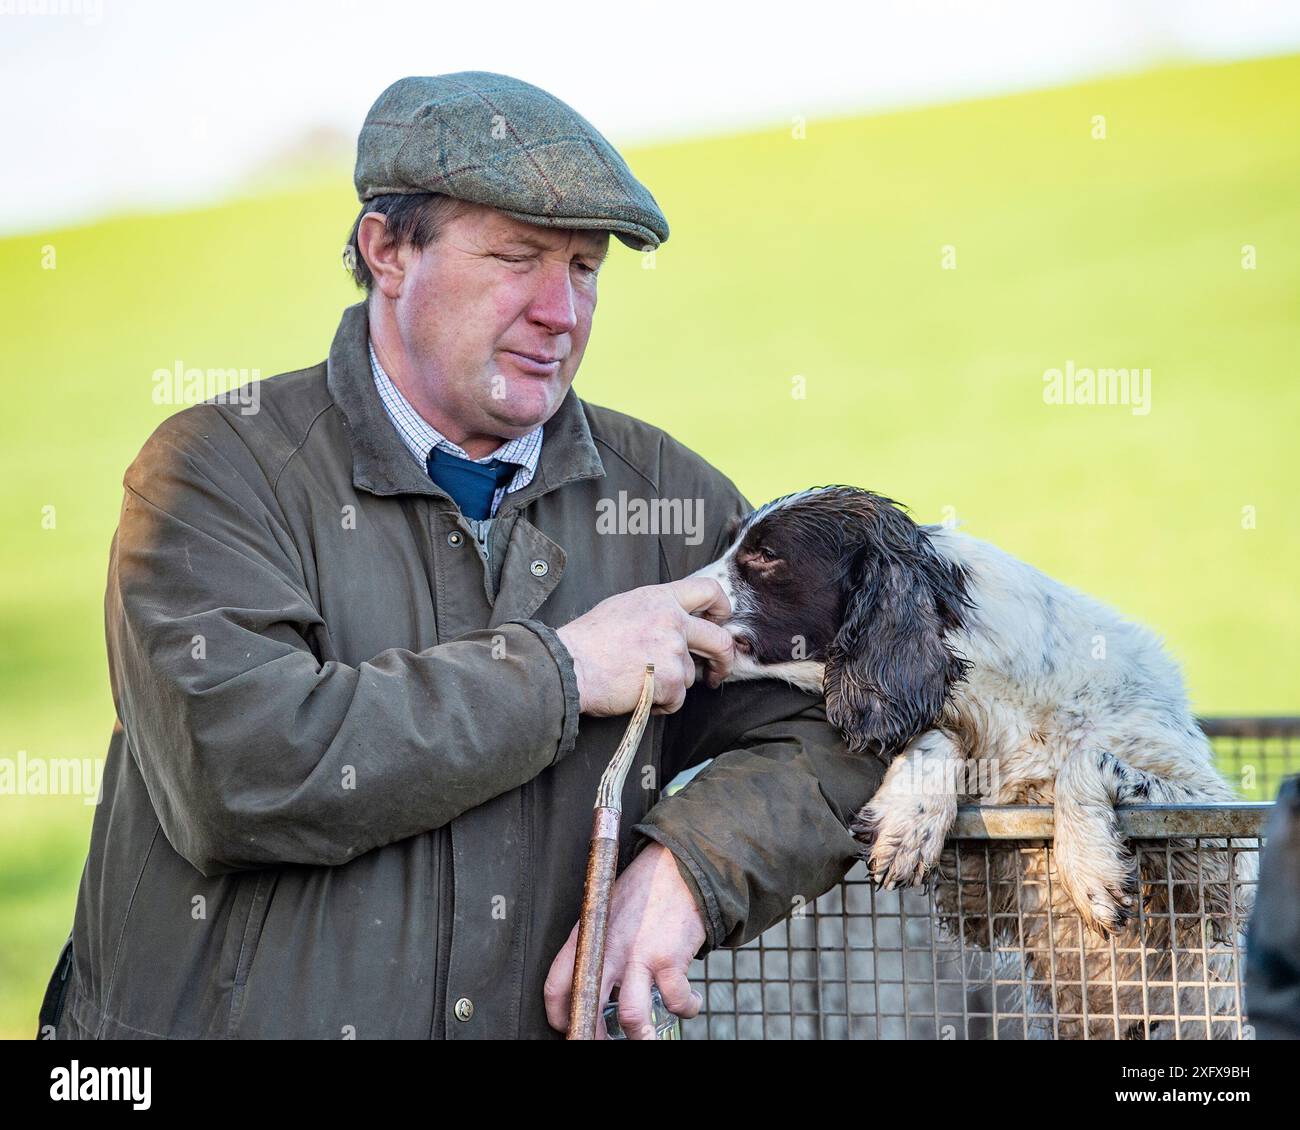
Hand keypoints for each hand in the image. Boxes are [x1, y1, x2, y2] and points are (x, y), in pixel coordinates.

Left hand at [544, 841, 706, 1038]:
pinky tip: (687, 1002)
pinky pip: (676, 1002)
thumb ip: (598, 946)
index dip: (558, 1015)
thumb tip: (598, 985)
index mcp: (588, 938)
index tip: (567, 1026)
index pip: (557, 984)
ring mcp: (640, 956)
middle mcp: (610, 949)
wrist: (677, 868)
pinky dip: (685, 1008)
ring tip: (645, 1037)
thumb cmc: (641, 892)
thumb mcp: (605, 912)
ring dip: (640, 1035)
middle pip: (590, 1007)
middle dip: (592, 1037)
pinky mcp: (670, 960)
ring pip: (632, 1016)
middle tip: (602, 1042)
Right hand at [555, 577, 734, 716]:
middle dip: (723, 660)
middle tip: (716, 672)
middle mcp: (672, 622)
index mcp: (661, 599)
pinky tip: (639, 695)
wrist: (568, 665)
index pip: (710, 590)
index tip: (720, 623)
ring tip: (640, 681)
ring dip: (672, 684)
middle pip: (720, 639)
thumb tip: (679, 621)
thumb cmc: (588, 640)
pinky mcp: (670, 681)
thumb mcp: (624, 607)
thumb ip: (657, 610)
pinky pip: (677, 699)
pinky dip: (662, 703)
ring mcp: (673, 652)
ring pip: (691, 675)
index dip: (722, 607)